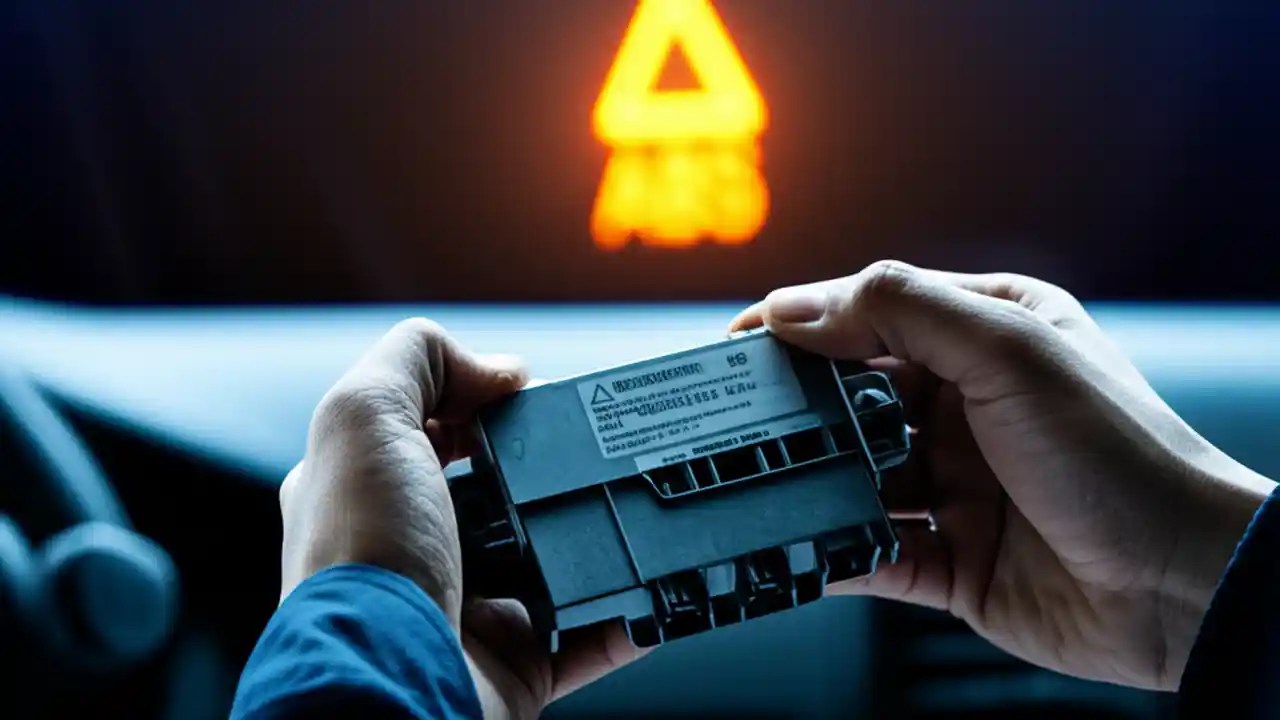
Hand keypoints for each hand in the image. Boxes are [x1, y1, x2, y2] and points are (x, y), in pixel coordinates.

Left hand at [278, 319, 642, 718]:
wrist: (391, 688)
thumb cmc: (361, 558)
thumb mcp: (362, 416)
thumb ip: (416, 359)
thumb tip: (499, 371)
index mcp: (367, 497)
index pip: (427, 432)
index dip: (476, 405)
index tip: (526, 396)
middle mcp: (413, 555)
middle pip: (497, 496)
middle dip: (546, 472)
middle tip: (592, 450)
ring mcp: (466, 612)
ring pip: (546, 564)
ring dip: (588, 541)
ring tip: (628, 508)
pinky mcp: (515, 665)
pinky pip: (587, 636)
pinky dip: (625, 614)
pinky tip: (650, 583)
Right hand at [730, 262, 1274, 690]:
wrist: (1184, 584)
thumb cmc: (1119, 452)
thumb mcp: (1009, 350)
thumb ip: (900, 313)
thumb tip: (795, 308)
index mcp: (987, 337)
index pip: (872, 317)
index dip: (800, 326)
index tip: (735, 346)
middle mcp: (967, 407)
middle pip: (852, 400)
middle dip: (795, 410)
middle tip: (729, 419)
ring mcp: (957, 486)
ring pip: (855, 478)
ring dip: (811, 483)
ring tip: (758, 485)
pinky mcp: (951, 559)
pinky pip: (873, 553)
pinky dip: (835, 550)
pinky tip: (801, 547)